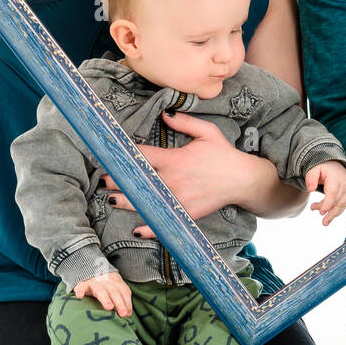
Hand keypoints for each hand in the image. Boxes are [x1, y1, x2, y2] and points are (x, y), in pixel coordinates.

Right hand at [73, 271, 131, 316]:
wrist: (87, 272)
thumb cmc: (103, 286)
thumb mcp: (113, 289)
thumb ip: (120, 299)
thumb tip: (127, 314)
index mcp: (115, 281)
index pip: (123, 291)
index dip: (127, 302)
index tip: (127, 314)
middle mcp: (105, 280)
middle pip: (114, 291)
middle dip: (119, 302)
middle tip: (123, 313)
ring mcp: (93, 282)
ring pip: (100, 289)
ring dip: (105, 298)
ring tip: (109, 307)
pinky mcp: (82, 284)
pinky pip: (81, 286)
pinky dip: (80, 290)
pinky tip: (80, 296)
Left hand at [102, 112, 266, 238]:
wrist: (243, 179)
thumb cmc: (224, 154)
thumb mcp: (207, 132)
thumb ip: (184, 122)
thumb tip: (165, 114)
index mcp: (174, 159)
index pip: (142, 156)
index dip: (123, 156)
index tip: (109, 155)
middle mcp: (173, 180)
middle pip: (138, 182)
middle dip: (117, 181)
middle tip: (102, 180)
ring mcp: (179, 198)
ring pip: (146, 202)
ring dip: (126, 202)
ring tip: (110, 200)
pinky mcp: (187, 212)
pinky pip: (165, 222)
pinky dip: (150, 228)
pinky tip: (137, 230)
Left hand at [305, 161, 345, 225]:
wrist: (335, 164)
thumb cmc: (323, 168)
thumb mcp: (314, 169)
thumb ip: (311, 178)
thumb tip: (310, 189)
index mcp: (336, 179)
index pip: (333, 194)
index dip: (327, 204)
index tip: (320, 212)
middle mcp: (345, 185)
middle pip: (339, 202)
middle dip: (331, 214)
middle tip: (323, 223)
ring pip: (342, 205)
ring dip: (333, 214)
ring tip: (325, 222)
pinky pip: (344, 204)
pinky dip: (336, 210)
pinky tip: (328, 213)